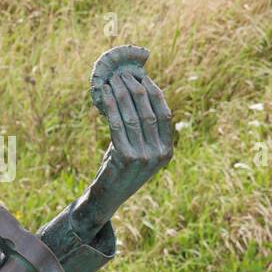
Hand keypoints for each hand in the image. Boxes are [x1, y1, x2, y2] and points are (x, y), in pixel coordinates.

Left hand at [76, 68, 172, 234]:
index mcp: (167, 150)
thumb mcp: (138, 148)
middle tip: (123, 74)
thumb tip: (135, 91)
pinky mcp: (125, 157)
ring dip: (120, 94)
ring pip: (132, 116)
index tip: (142, 77)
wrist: (107, 197)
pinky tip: (103, 94)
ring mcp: (143, 157)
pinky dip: (110, 106)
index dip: (154, 93)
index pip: (165, 114)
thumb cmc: (120, 168)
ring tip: (111, 80)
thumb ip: (142, 127)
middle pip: (148, 112)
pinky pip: (117, 125)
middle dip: (135, 89)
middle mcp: (159, 154)